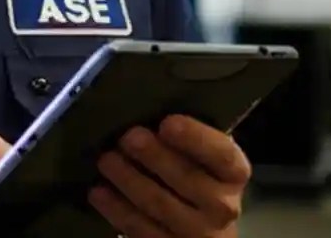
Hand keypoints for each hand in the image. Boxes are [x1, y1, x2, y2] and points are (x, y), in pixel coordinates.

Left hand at [89, 116, 250, 237]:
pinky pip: (140, 228)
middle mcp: (222, 205)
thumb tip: (146, 106)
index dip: (196, 139)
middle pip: (187, 179)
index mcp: (233, 173)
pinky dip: (116, 209)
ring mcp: (198, 232)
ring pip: (159, 205)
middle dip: (154, 156)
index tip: (168, 124)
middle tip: (127, 137)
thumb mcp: (200, 153)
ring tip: (106, 160)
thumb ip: (184, 135)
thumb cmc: (195, 173)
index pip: (222, 154)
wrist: (203, 225)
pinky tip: (98, 191)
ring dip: (129, 180)